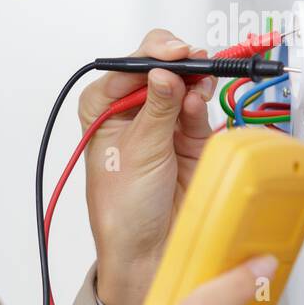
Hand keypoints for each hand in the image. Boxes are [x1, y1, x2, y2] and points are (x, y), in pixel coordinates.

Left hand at [78, 28, 216, 304]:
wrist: (149, 251)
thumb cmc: (123, 210)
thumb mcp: (138, 152)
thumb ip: (157, 109)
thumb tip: (165, 71)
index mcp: (102, 110)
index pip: (125, 68)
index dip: (148, 55)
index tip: (170, 53)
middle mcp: (132, 113)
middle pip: (157, 68)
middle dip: (174, 60)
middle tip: (189, 59)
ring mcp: (163, 124)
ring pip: (183, 84)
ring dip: (193, 77)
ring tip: (199, 79)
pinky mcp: (191, 139)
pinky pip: (199, 109)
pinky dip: (202, 101)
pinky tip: (200, 99)